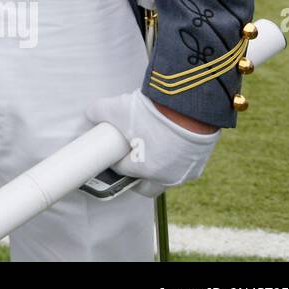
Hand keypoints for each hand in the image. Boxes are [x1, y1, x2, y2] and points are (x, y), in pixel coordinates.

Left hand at [86, 90, 219, 197]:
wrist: (190, 104)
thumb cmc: (154, 111)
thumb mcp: (117, 108)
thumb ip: (98, 112)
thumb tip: (90, 114)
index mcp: (143, 170)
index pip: (121, 170)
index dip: (114, 158)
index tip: (112, 150)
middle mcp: (165, 177)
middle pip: (144, 184)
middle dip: (134, 173)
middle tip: (128, 155)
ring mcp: (184, 173)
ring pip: (164, 178)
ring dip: (154, 167)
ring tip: (148, 146)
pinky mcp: (198, 164)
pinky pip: (181, 168)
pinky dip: (173, 159)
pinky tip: (167, 144)